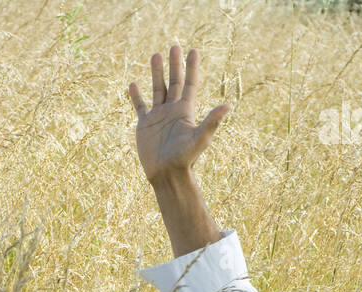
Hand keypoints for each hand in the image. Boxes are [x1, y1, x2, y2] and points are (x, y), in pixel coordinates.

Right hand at [128, 45, 229, 184]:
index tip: (193, 51)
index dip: (191, 68)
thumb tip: (228, 106)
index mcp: (185, 111)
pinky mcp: (145, 126)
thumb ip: (212, 121)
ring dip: (156, 73)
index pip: (189, 84)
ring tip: (155, 55)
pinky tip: (133, 85)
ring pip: (157, 89)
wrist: (167, 175)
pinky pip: (140, 107)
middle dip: (175, 64)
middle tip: (175, 46)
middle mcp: (172, 111)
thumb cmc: (185, 159)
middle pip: (174, 82)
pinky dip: (136, 96)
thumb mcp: (200, 138)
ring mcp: (158, 117)